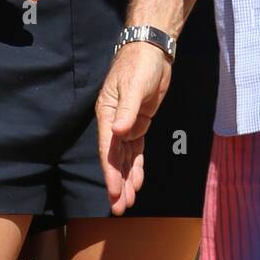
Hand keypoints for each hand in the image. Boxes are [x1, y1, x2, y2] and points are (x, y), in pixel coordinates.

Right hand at [96, 43, 170, 213]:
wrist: (151, 52)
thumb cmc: (139, 65)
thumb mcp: (134, 86)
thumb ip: (128, 110)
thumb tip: (118, 132)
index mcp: (108, 113)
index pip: (108, 149)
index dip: (111, 172)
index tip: (114, 192)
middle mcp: (114, 122)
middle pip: (114, 159)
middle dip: (117, 184)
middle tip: (119, 208)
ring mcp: (126, 125)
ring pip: (125, 159)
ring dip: (126, 180)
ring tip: (127, 204)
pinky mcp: (139, 124)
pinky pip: (135, 151)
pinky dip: (136, 167)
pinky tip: (137, 183)